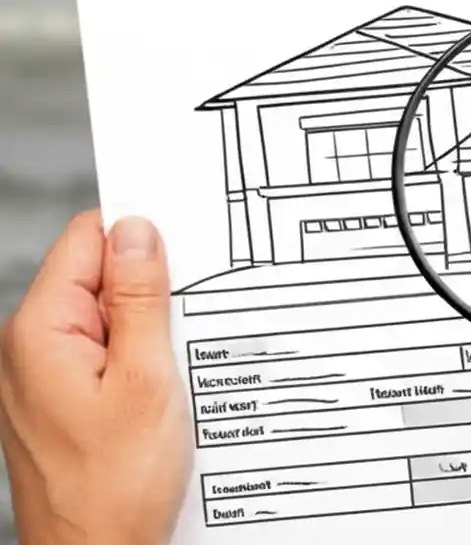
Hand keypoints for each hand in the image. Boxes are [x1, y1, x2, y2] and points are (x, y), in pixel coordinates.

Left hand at [0, 212, 190, 544]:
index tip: (184, 254)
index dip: (140, 237)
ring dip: (152, 333)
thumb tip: (137, 233)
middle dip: (152, 291)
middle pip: (99, 278)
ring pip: (109, 319)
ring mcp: (45, 376)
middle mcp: (31, 348)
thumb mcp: (146, 380)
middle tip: (186, 328)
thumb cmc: (113, 490)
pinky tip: (164, 395)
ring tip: (174, 375)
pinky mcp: (64, 401)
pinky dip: (142, 363)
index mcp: (41, 331)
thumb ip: (140, 301)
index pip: (88, 239)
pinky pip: (107, 356)